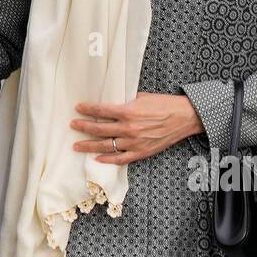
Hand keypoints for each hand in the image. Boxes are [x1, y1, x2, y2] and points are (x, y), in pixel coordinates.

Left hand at [71, 92, 203, 164]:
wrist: (184, 118)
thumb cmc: (164, 104)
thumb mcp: (142, 97)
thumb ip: (126, 101)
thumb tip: (112, 102)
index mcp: (128, 111)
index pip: (101, 111)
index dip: (87, 109)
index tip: (78, 108)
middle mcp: (129, 128)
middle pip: (99, 129)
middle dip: (83, 127)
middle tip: (73, 125)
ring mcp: (134, 143)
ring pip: (106, 146)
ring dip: (89, 145)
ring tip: (77, 145)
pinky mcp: (141, 152)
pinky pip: (120, 159)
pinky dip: (107, 160)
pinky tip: (97, 158)